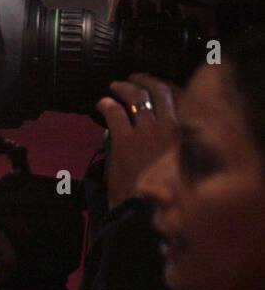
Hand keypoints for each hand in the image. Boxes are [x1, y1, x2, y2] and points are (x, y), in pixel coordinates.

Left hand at [95, 73, 179, 209]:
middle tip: (134, 78)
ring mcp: (147, 133)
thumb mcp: (181, 165)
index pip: (182, 98)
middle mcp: (170, 128)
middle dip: (145, 81)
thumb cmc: (165, 193)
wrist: (148, 210)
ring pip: (137, 98)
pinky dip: (107, 105)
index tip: (158, 85)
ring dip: (124, 88)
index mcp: (187, 134)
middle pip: (160, 91)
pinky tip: (102, 104)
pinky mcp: (124, 140)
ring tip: (115, 86)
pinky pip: (115, 114)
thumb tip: (158, 126)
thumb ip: (173, 143)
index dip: (167, 87)